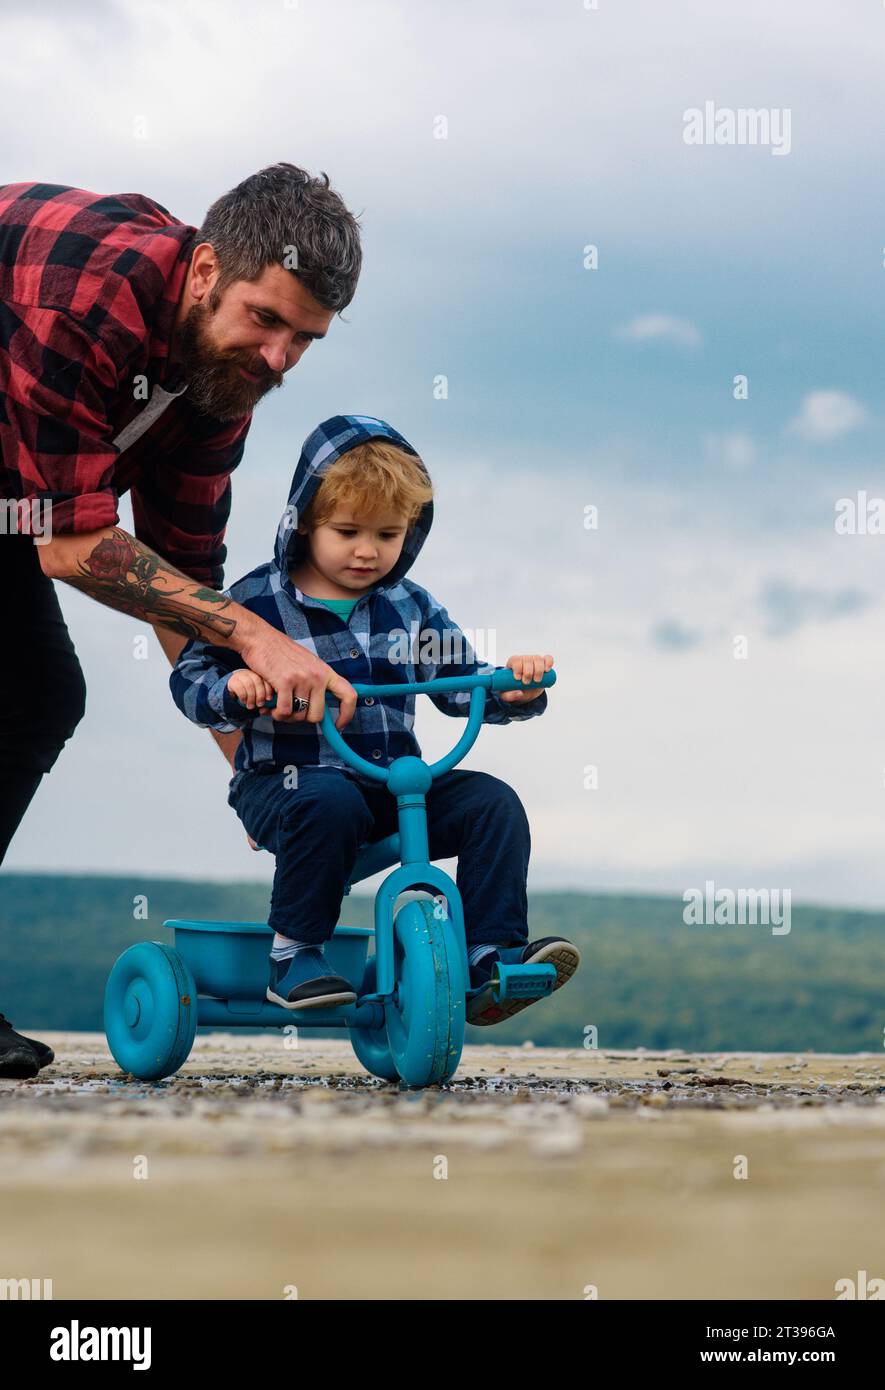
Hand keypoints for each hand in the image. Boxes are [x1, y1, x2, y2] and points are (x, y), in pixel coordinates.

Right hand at [228, 669, 274, 711]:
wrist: (233, 690)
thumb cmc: (249, 693)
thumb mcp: (257, 693)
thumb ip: (264, 696)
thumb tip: (267, 704)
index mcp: (259, 674)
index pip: (266, 679)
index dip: (268, 689)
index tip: (269, 699)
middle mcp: (250, 673)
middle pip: (258, 681)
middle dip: (260, 695)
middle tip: (260, 704)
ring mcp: (241, 675)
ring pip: (249, 684)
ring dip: (251, 697)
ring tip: (251, 706)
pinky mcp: (233, 681)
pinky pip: (239, 688)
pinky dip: (243, 696)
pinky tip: (244, 701)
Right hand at [238, 621, 356, 728]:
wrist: (261, 638)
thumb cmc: (282, 654)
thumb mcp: (308, 665)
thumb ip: (316, 684)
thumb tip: (321, 709)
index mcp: (326, 672)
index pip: (349, 696)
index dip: (347, 714)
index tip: (338, 726)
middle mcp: (318, 676)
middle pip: (317, 715)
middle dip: (302, 718)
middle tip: (291, 712)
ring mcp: (303, 678)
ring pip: (299, 715)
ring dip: (286, 717)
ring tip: (278, 708)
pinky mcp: (286, 681)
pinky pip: (285, 711)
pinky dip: (277, 714)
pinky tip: (271, 708)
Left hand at [499, 653, 553, 702]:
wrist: (523, 691)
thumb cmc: (513, 689)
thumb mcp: (506, 695)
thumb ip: (509, 696)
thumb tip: (519, 693)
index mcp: (513, 663)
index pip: (516, 660)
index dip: (518, 668)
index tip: (518, 679)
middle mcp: (524, 660)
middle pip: (527, 660)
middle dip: (528, 672)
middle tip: (526, 683)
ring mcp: (534, 660)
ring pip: (538, 659)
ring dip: (538, 671)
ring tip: (537, 680)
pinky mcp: (543, 664)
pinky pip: (548, 659)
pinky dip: (549, 663)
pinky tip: (547, 670)